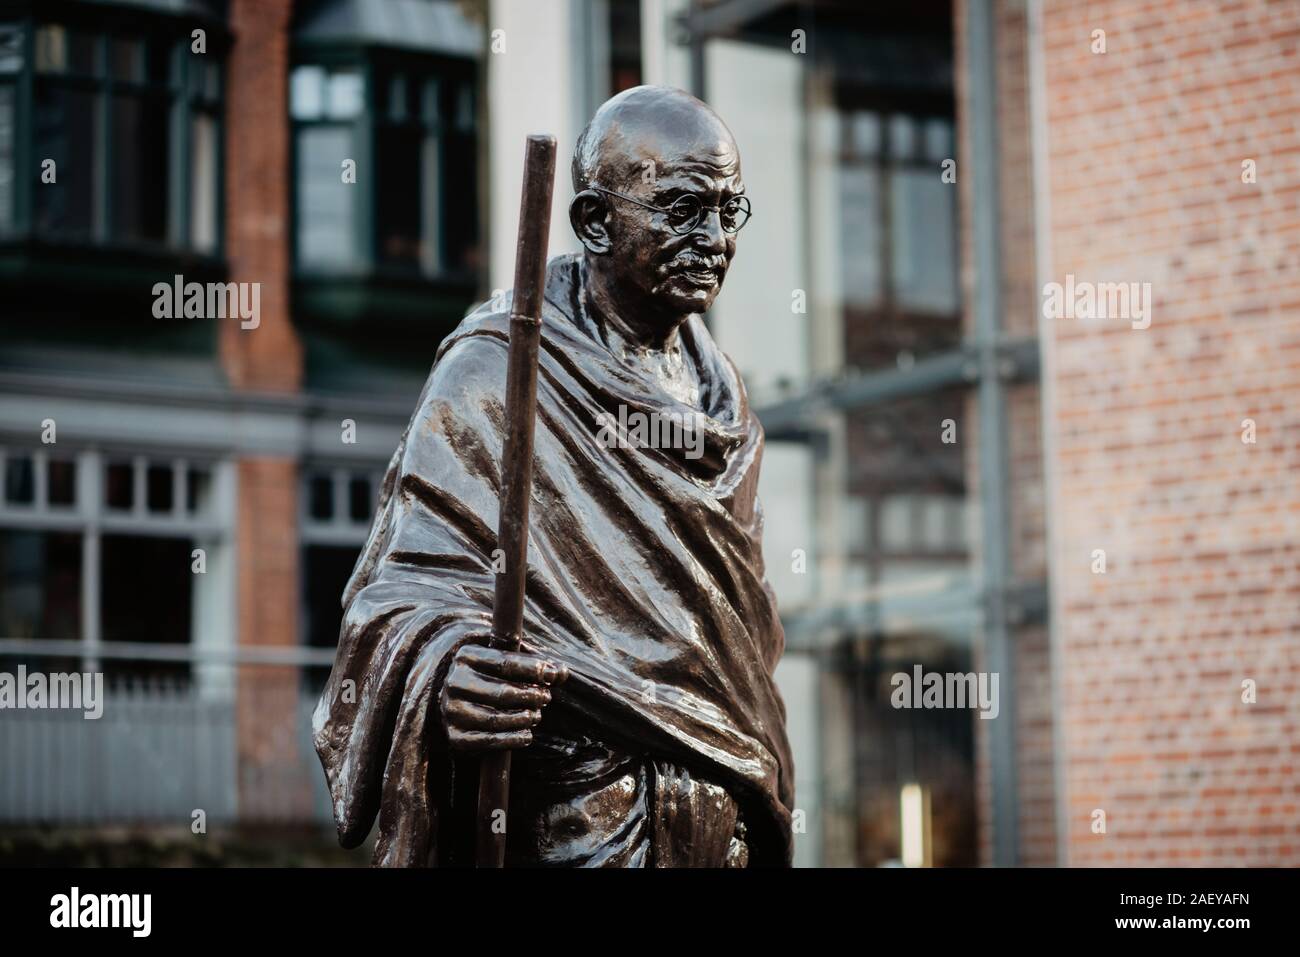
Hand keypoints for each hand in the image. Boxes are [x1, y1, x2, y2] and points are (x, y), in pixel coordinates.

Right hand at [439, 642, 568, 751]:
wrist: (456, 695)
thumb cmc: (490, 673)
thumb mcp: (509, 660)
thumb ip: (537, 664)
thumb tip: (561, 673)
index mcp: (466, 656)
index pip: (505, 663)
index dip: (532, 669)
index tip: (552, 674)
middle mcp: (453, 682)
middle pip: (502, 693)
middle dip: (531, 696)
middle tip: (545, 698)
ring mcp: (451, 710)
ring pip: (495, 719)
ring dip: (524, 719)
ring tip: (537, 715)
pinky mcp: (454, 736)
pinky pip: (487, 741)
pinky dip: (512, 740)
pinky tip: (527, 735)